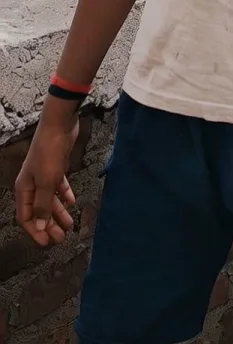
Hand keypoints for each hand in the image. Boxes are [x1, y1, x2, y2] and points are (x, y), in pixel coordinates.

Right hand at [15, 116, 78, 246]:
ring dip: (59, 213)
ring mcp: (44, 175)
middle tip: (61, 238)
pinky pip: (59, 186)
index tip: (46, 244)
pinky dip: (64, 195)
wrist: (59, 124)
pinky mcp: (56, 167)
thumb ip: (43, 205)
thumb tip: (40, 227)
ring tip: (69, 225)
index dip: (34, 231)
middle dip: (49, 225)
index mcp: (25, 188)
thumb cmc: (50, 153)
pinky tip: (72, 203)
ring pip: (50, 200)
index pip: (25, 217)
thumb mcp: (47, 182)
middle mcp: (32, 183)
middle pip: (39, 210)